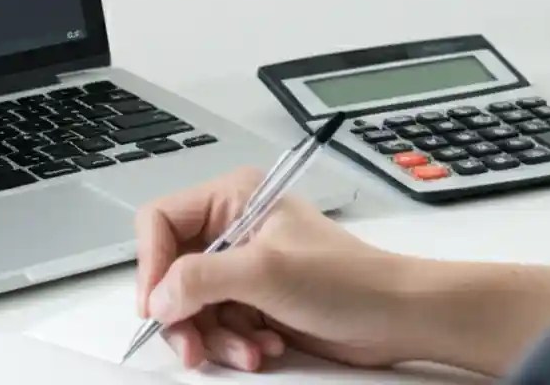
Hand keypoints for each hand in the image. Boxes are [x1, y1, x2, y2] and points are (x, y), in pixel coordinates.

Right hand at [135, 167, 418, 371]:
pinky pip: (217, 325)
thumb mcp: (265, 273)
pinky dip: (233, 343)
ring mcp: (242, 266)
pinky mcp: (253, 299)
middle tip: (192, 347)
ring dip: (214, 336)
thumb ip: (201, 280)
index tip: (157, 305)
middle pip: (172, 272)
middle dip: (184, 314)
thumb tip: (158, 298)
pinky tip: (264, 347)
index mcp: (232, 198)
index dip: (151, 264)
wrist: (397, 317)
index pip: (161, 222)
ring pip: (192, 305)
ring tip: (249, 350)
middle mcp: (231, 228)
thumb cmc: (347, 279)